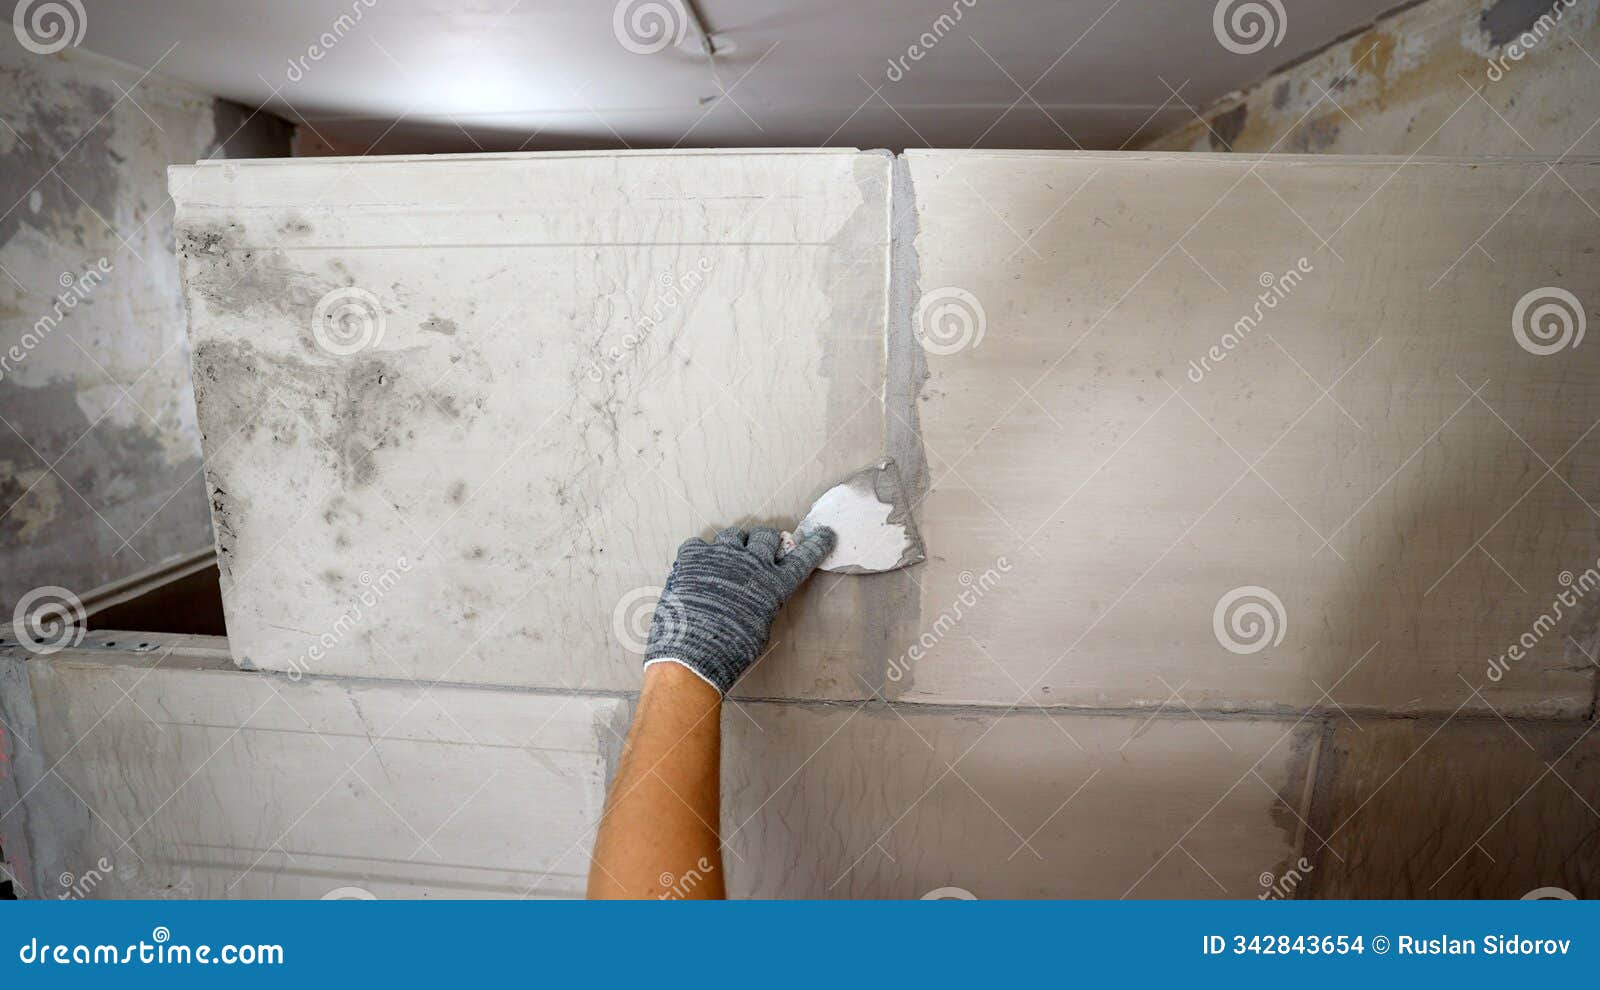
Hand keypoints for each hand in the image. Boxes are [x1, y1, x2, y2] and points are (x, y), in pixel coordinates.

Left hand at [643, 526, 834, 693]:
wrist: (693, 652)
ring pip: (733, 535)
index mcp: (773, 585)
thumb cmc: (731, 650)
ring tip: (726, 560)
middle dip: (765, 541)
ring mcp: (722, 556)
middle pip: (766, 536)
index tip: (824, 535)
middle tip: (759, 550)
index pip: (802, 558)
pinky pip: (699, 544)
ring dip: (734, 544)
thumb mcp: (760, 628)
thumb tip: (756, 597)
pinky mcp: (694, 557)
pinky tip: (697, 569)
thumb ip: (762, 605)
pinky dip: (700, 554)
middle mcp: (752, 564)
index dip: (816, 545)